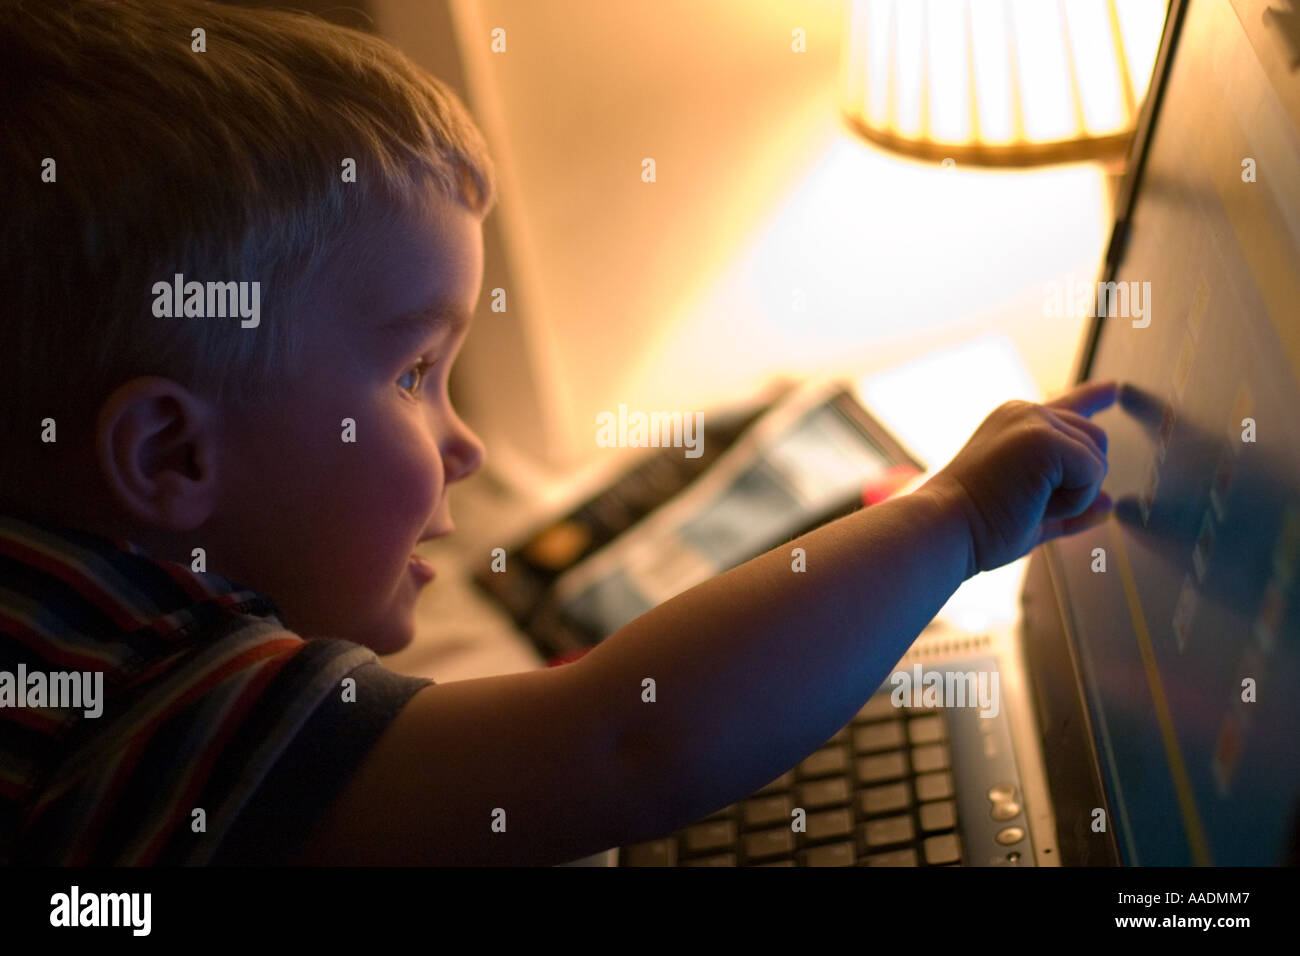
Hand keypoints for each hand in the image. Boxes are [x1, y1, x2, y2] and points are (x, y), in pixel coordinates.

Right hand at [921, 380, 1117, 576]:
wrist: (942, 530)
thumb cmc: (975, 528)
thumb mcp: (1032, 515)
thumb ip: (1072, 507)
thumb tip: (1109, 504)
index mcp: (1014, 424)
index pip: (1068, 406)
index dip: (1094, 398)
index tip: (1114, 389)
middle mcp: (1024, 412)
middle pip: (1094, 441)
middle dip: (1077, 483)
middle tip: (1028, 505)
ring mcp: (1033, 420)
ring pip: (1097, 457)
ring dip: (1074, 494)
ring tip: (1026, 504)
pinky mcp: (1043, 438)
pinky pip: (1092, 472)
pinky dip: (1074, 499)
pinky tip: (1034, 504)